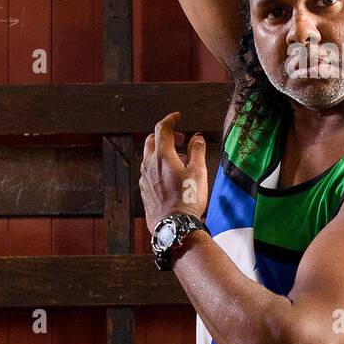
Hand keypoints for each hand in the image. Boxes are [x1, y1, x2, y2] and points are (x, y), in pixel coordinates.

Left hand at [140, 111, 208, 230]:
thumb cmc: (188, 199)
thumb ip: (197, 151)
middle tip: (180, 139)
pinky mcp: (144, 190)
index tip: (178, 117)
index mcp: (162, 156)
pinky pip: (148, 171)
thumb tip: (196, 138)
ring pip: (148, 156)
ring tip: (179, 160)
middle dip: (165, 135)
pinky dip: (158, 166)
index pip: (162, 128)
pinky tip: (170, 176)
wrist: (174, 226)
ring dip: (162, 152)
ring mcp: (144, 178)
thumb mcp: (198, 171)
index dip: (171, 119)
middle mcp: (149, 165)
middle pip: (151, 140)